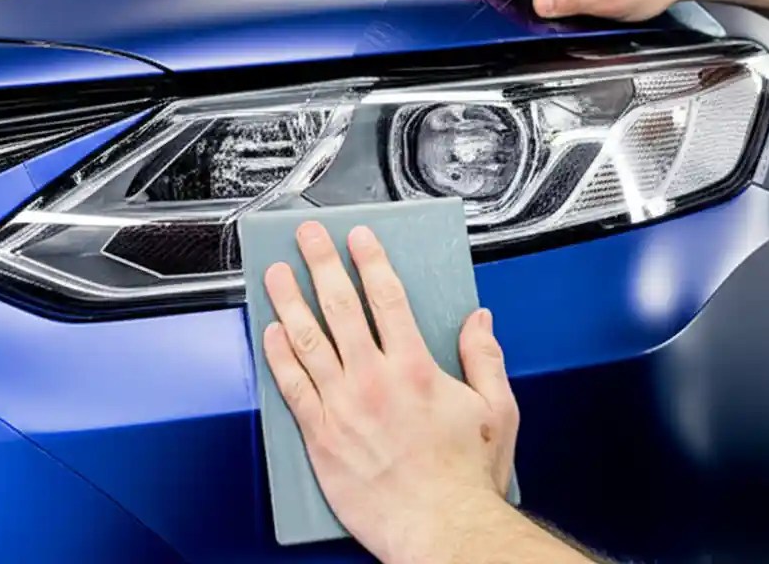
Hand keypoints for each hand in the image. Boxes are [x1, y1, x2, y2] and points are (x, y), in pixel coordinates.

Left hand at [262, 222, 519, 563]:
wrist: (440, 530)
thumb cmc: (466, 480)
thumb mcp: (497, 410)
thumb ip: (486, 358)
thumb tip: (479, 320)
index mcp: (416, 370)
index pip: (387, 298)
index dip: (370, 261)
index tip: (359, 239)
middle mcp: (374, 382)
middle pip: (340, 307)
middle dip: (322, 264)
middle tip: (308, 238)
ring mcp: (342, 408)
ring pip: (306, 340)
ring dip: (289, 301)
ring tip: (278, 274)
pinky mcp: (320, 437)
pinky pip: (291, 387)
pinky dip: (279, 357)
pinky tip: (271, 333)